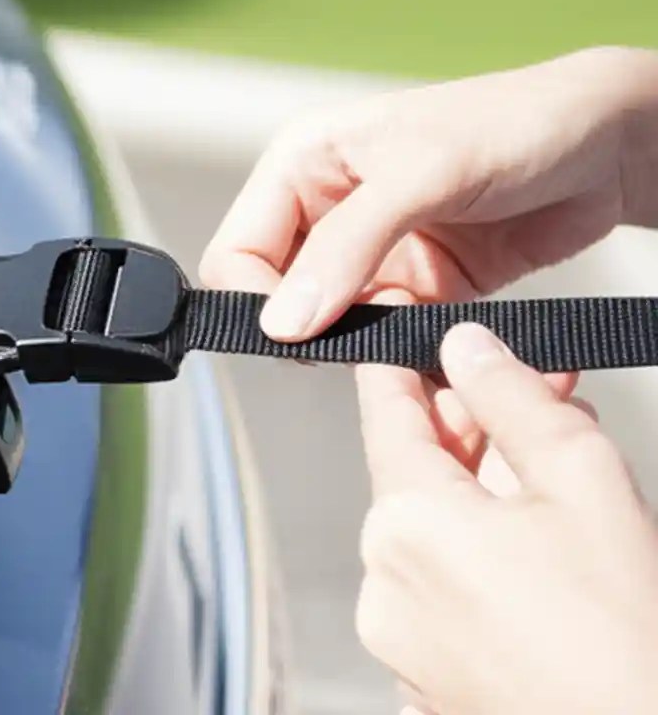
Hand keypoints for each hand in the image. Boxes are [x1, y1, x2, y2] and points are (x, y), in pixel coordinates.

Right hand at [199, 46, 657, 341]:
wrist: (610, 147)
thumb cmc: (518, 125)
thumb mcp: (422, 175)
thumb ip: (346, 248)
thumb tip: (283, 322)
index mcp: (303, 164)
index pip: (236, 252)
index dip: (256, 301)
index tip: (296, 336)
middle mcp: (324, 211)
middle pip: (273, 297)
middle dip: (305, 329)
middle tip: (349, 344)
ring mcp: (368, 255)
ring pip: (326, 327)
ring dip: (356, 347)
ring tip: (400, 340)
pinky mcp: (412, 290)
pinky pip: (381, 341)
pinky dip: (397, 356)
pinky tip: (427, 351)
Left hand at [356, 323, 657, 714]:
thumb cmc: (627, 635)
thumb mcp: (584, 482)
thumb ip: (514, 400)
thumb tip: (465, 347)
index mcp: (406, 524)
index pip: (385, 415)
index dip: (399, 366)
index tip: (405, 332)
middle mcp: (382, 583)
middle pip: (414, 476)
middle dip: (472, 432)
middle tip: (540, 401)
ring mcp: (396, 640)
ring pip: (429, 535)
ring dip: (479, 499)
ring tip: (557, 488)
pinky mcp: (421, 678)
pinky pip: (438, 594)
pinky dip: (475, 562)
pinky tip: (536, 558)